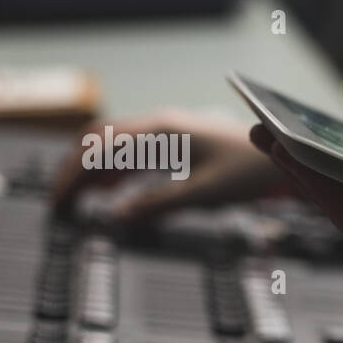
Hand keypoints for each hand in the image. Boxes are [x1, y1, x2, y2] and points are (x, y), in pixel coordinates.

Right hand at [50, 110, 283, 221]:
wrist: (284, 155)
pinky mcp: (176, 140)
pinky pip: (132, 149)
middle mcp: (159, 125)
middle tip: (60, 204)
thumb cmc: (251, 171)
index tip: (58, 201)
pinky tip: (110, 189)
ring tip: (78, 200)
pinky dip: (114, 168)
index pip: (99, 149)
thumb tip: (116, 217)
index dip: (72, 175)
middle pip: (98, 141)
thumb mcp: (203, 194)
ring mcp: (166, 130)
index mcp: (161, 133)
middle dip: (74, 170)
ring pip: (112, 143)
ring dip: (91, 168)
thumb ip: (157, 205)